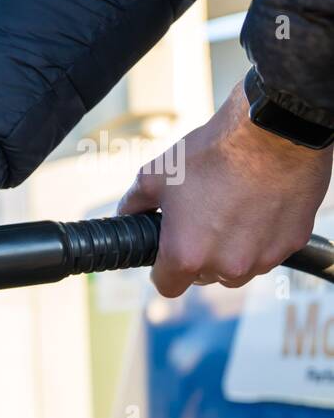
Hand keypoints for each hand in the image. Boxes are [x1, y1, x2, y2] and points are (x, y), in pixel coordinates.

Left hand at [118, 80, 331, 296]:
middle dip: (198, 256)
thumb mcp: (155, 176)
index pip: (168, 286)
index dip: (163, 270)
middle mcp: (226, 266)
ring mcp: (262, 258)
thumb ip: (133, 205)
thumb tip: (126, 215)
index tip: (166, 254)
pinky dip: (260, 238)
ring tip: (229, 212)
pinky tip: (257, 208)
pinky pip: (268, 253)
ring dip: (230, 252)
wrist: (273, 131)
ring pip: (238, 270)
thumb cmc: (212, 153)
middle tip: (200, 221)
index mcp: (186, 255)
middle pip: (204, 277)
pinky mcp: (291, 244)